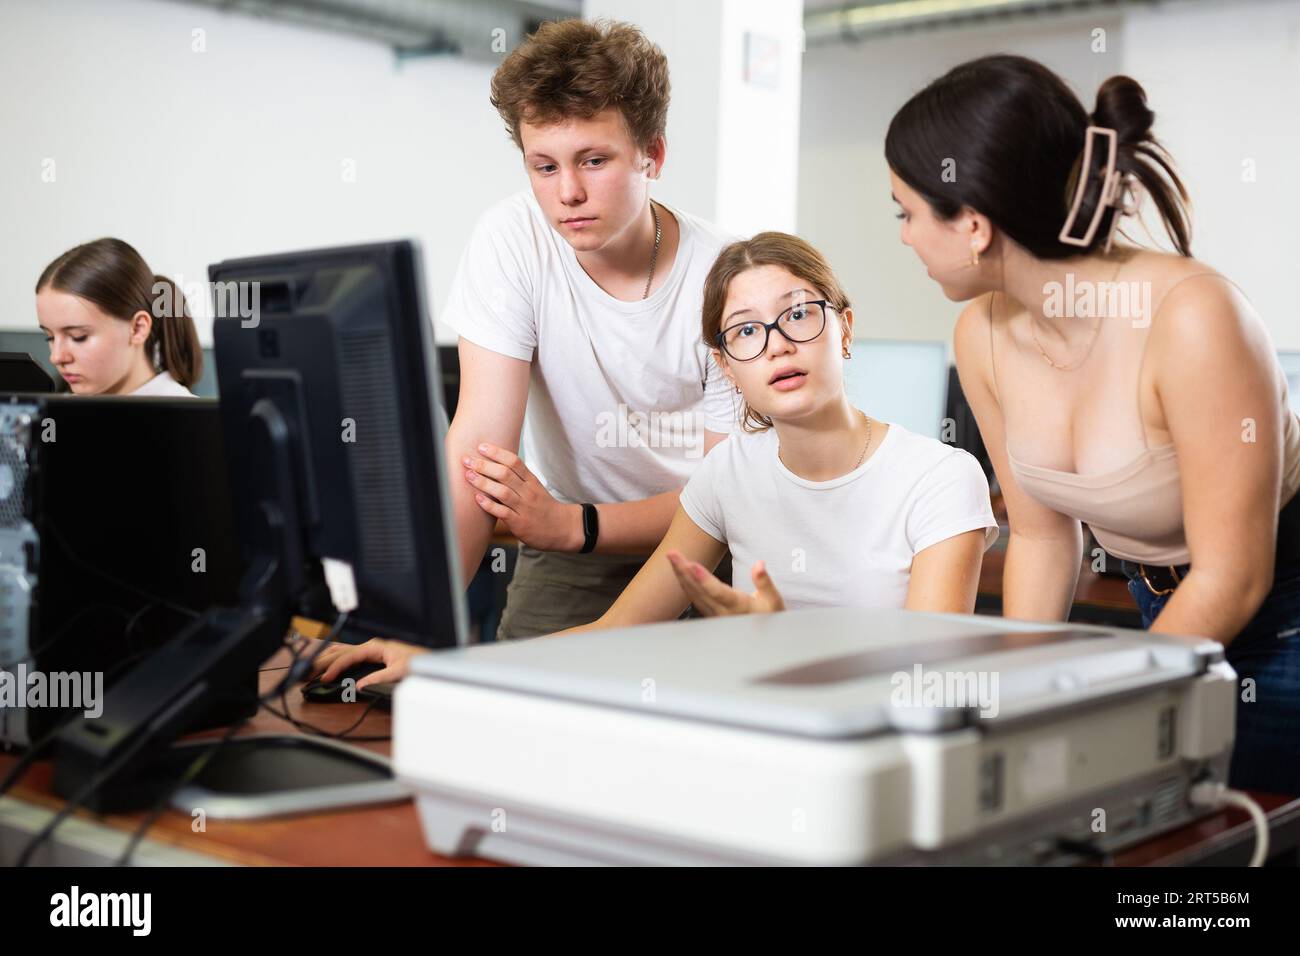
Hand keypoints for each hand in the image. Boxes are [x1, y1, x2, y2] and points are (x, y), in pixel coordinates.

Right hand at [309, 638, 427, 688]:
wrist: (429, 660)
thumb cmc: (418, 662)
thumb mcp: (399, 671)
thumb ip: (379, 678)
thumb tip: (361, 686)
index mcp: (375, 647)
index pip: (349, 656)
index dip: (335, 667)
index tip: (325, 677)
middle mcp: (371, 647)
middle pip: (342, 652)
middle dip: (324, 660)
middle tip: (308, 670)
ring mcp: (371, 650)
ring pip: (344, 651)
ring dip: (328, 658)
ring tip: (312, 664)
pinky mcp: (372, 656)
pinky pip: (350, 654)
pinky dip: (337, 657)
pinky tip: (329, 657)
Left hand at [464, 443, 581, 551]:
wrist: (563, 528)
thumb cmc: (544, 507)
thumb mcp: (535, 488)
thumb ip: (518, 478)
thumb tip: (495, 465)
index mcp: (531, 481)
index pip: (514, 462)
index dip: (497, 453)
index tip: (481, 446)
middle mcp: (528, 492)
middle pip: (505, 474)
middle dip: (484, 465)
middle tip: (467, 459)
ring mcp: (524, 507)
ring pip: (502, 491)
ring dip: (483, 482)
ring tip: (468, 475)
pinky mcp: (520, 523)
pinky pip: (502, 512)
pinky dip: (489, 505)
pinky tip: (477, 499)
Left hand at [665, 551, 784, 616]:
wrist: (763, 640)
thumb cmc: (769, 616)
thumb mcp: (773, 601)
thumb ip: (764, 582)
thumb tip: (759, 564)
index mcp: (739, 608)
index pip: (719, 593)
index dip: (704, 580)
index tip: (692, 565)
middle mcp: (722, 613)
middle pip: (699, 591)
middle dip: (684, 571)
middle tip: (672, 554)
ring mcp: (713, 615)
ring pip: (693, 594)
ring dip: (681, 575)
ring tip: (672, 557)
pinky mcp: (709, 614)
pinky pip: (693, 598)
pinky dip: (684, 583)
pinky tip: (678, 570)